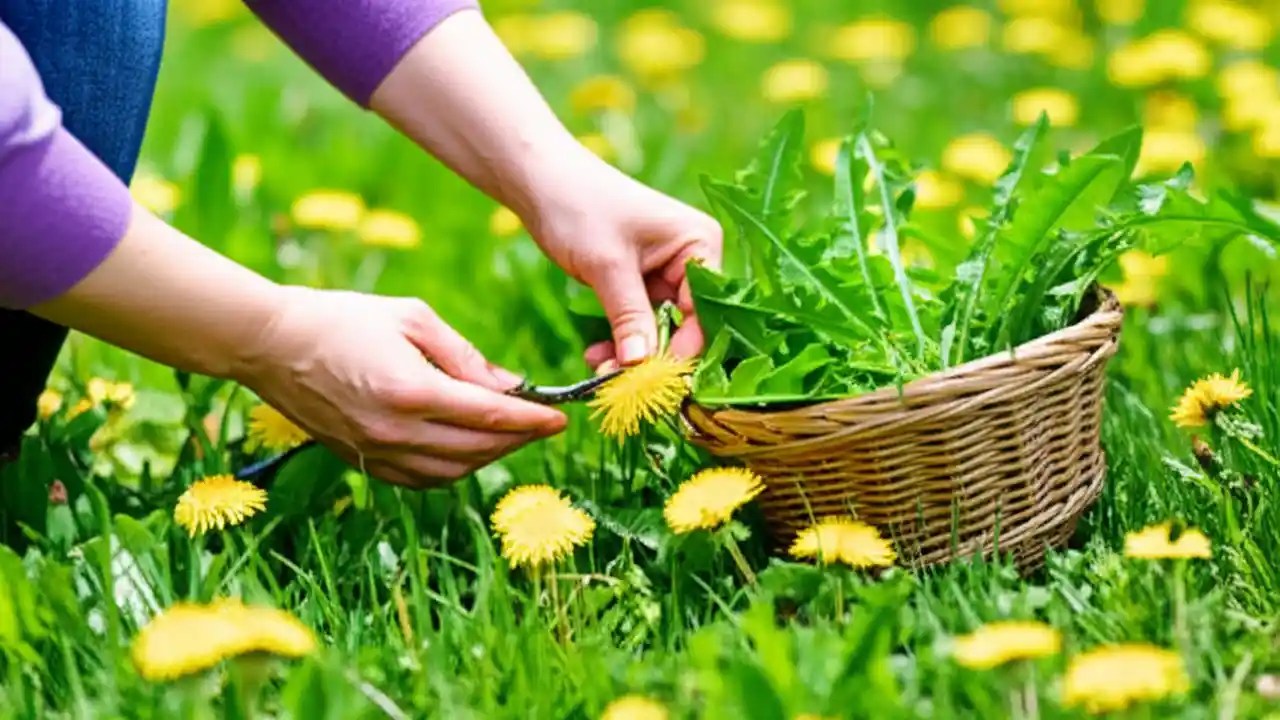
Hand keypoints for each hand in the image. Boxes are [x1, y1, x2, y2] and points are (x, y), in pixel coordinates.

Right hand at [234, 287, 565, 488]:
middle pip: (477, 449)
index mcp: (411, 392)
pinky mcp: (361, 462)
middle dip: (517, 439)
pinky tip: (467, 449)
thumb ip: (463, 355)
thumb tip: (509, 384)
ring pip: (453, 472)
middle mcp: (395, 432)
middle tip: (541, 424)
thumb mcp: (411, 318)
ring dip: (488, 456)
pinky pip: (422, 479)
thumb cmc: (341, 317)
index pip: (488, 415)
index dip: (531, 420)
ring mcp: (376, 453)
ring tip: (509, 434)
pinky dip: (453, 469)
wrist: (270, 343)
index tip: (560, 419)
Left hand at [367, 15, 721, 367]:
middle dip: (653, 356)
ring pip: (660, 330)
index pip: (706, 311)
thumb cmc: (579, 206)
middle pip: (686, 325)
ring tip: (599, 370)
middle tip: (618, 382)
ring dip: (632, 355)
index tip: (653, 382)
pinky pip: (639, 323)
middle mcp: (693, 258)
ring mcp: (668, 271)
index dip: (684, 349)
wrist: (539, 179)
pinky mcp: (641, 282)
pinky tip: (596, 354)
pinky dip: (620, 341)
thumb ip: (630, 318)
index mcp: (700, 243)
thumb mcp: (607, 266)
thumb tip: (642, 369)